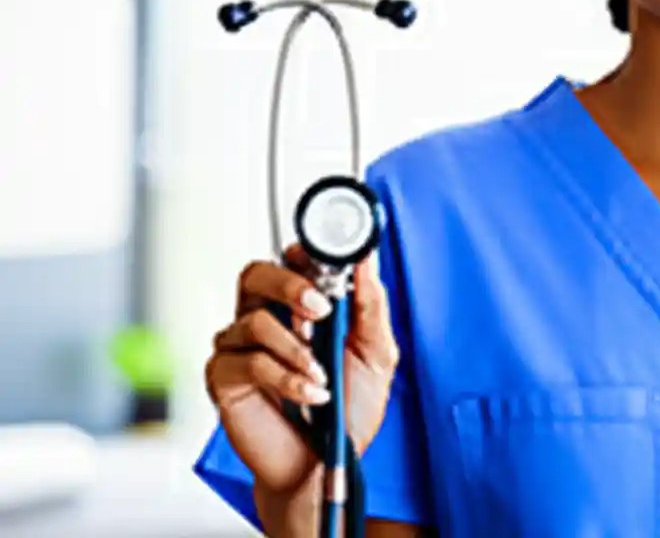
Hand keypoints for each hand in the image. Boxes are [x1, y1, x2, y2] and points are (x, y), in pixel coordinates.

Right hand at [204, 243, 400, 493]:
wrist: (326, 465)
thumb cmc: (348, 408)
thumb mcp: (375, 353)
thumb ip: (371, 305)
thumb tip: (368, 259)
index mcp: (298, 306)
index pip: (289, 260)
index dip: (303, 254)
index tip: (329, 264)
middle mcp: (263, 319)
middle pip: (254, 274)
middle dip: (290, 285)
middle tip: (320, 309)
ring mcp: (239, 348)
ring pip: (252, 321)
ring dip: (296, 348)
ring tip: (322, 374)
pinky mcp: (224, 379)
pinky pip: (246, 362)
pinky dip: (285, 378)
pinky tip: (310, 394)